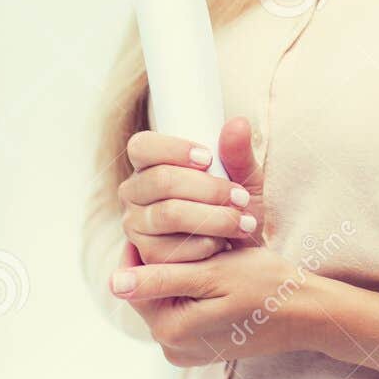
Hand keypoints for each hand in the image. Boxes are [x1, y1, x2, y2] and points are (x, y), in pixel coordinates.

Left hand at [109, 243, 311, 366]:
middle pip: (152, 290)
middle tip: (199, 237)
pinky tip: (218, 276)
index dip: (151, 245)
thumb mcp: (214, 273)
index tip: (171, 222)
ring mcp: (186, 351)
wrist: (306, 313)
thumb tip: (113, 284)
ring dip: (183, 273)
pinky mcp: (201, 348)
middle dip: (169, 260)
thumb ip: (162, 279)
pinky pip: (185, 311)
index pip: (136, 279)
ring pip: (168, 298)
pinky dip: (196, 290)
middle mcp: (172, 348)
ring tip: (212, 255)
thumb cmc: (266, 285)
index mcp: (170, 330)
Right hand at [118, 117, 265, 264]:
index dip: (174, 149)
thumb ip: (238, 151)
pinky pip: (172, 248)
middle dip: (208, 189)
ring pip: (169, 214)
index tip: (208, 158)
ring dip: (212, 218)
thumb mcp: (243, 175)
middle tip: (241, 198)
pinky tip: (223, 243)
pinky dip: (205, 244)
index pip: (143, 146)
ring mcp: (136, 224)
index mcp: (150, 163)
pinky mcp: (146, 254)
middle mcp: (134, 191)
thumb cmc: (234, 203)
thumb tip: (238, 124)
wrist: (240, 248)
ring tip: (242, 221)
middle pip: (162, 180)